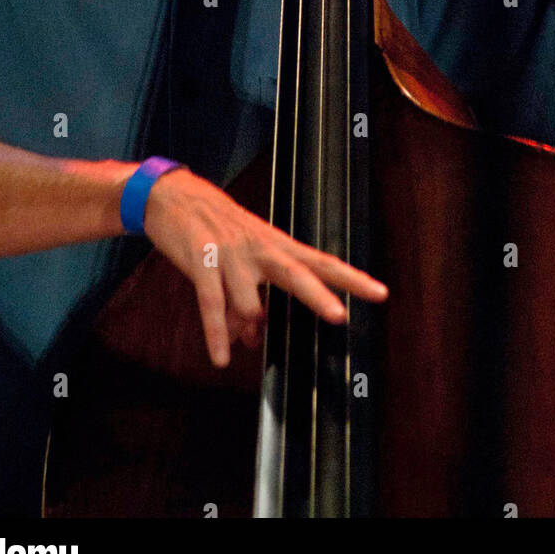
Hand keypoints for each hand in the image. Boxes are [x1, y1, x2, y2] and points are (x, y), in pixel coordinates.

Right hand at [144, 168, 387, 367]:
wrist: (174, 196)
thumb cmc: (215, 228)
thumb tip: (253, 338)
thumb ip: (253, 300)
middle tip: (340, 317)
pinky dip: (217, 334)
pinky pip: (212, 305)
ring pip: (249, 303)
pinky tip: (222, 357)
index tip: (380, 292)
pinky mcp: (202, 260)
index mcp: (276, 245)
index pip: (321, 261)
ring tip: (235, 338)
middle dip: (319, 296)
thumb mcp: (242, 260)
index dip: (351, 278)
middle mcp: (260, 248)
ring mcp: (232, 254)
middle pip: (296, 273)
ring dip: (243, 325)